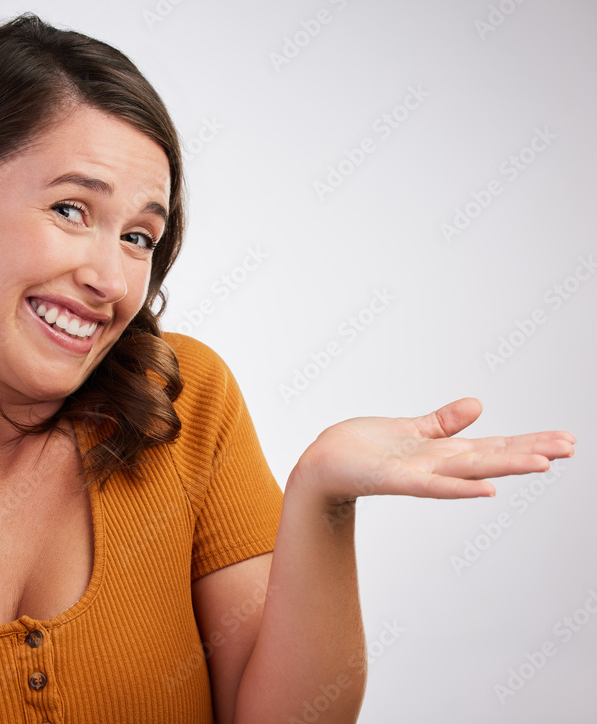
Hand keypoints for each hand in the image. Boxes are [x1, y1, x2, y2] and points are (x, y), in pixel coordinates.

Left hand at [290, 397, 575, 504]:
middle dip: (531, 451)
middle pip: (492, 457)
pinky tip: (487, 488)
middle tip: (571, 448)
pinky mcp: (394, 480)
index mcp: (442, 452)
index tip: (566, 439)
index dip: (529, 441)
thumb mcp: (411, 428)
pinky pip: (431, 486)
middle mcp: (437, 466)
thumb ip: (444, 422)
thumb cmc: (363, 448)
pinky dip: (459, 487)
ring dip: (505, 466)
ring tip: (542, 463)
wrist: (322, 463)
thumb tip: (479, 405)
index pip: (494, 445)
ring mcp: (418, 475)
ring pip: (469, 470)